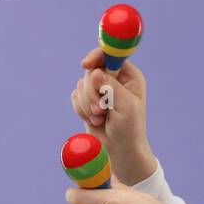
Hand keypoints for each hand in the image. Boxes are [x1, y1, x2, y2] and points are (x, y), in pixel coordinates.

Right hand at [70, 48, 154, 183]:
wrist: (119, 148)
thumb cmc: (129, 128)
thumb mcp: (125, 106)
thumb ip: (111, 87)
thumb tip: (96, 72)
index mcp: (129, 75)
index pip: (110, 55)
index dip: (96, 57)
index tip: (86, 65)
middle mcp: (114, 78)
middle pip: (91, 70)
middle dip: (92, 92)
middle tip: (101, 109)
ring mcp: (99, 88)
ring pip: (81, 84)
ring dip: (87, 104)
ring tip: (101, 118)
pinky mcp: (87, 99)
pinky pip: (74, 96)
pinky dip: (81, 110)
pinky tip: (94, 120)